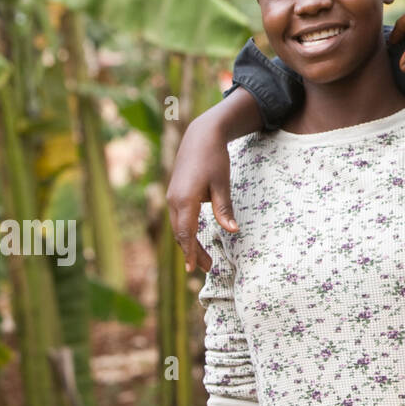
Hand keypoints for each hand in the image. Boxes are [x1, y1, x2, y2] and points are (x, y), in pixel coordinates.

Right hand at [168, 116, 235, 272]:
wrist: (200, 137)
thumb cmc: (214, 159)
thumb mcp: (222, 183)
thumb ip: (224, 209)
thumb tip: (232, 231)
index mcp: (184, 200)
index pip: (186, 232)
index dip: (191, 252)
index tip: (195, 269)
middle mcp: (173, 201)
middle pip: (181, 234)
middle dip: (193, 252)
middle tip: (207, 269)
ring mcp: (172, 197)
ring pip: (179, 227)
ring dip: (189, 243)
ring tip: (204, 259)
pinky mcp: (175, 194)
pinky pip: (179, 218)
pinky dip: (187, 232)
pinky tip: (196, 238)